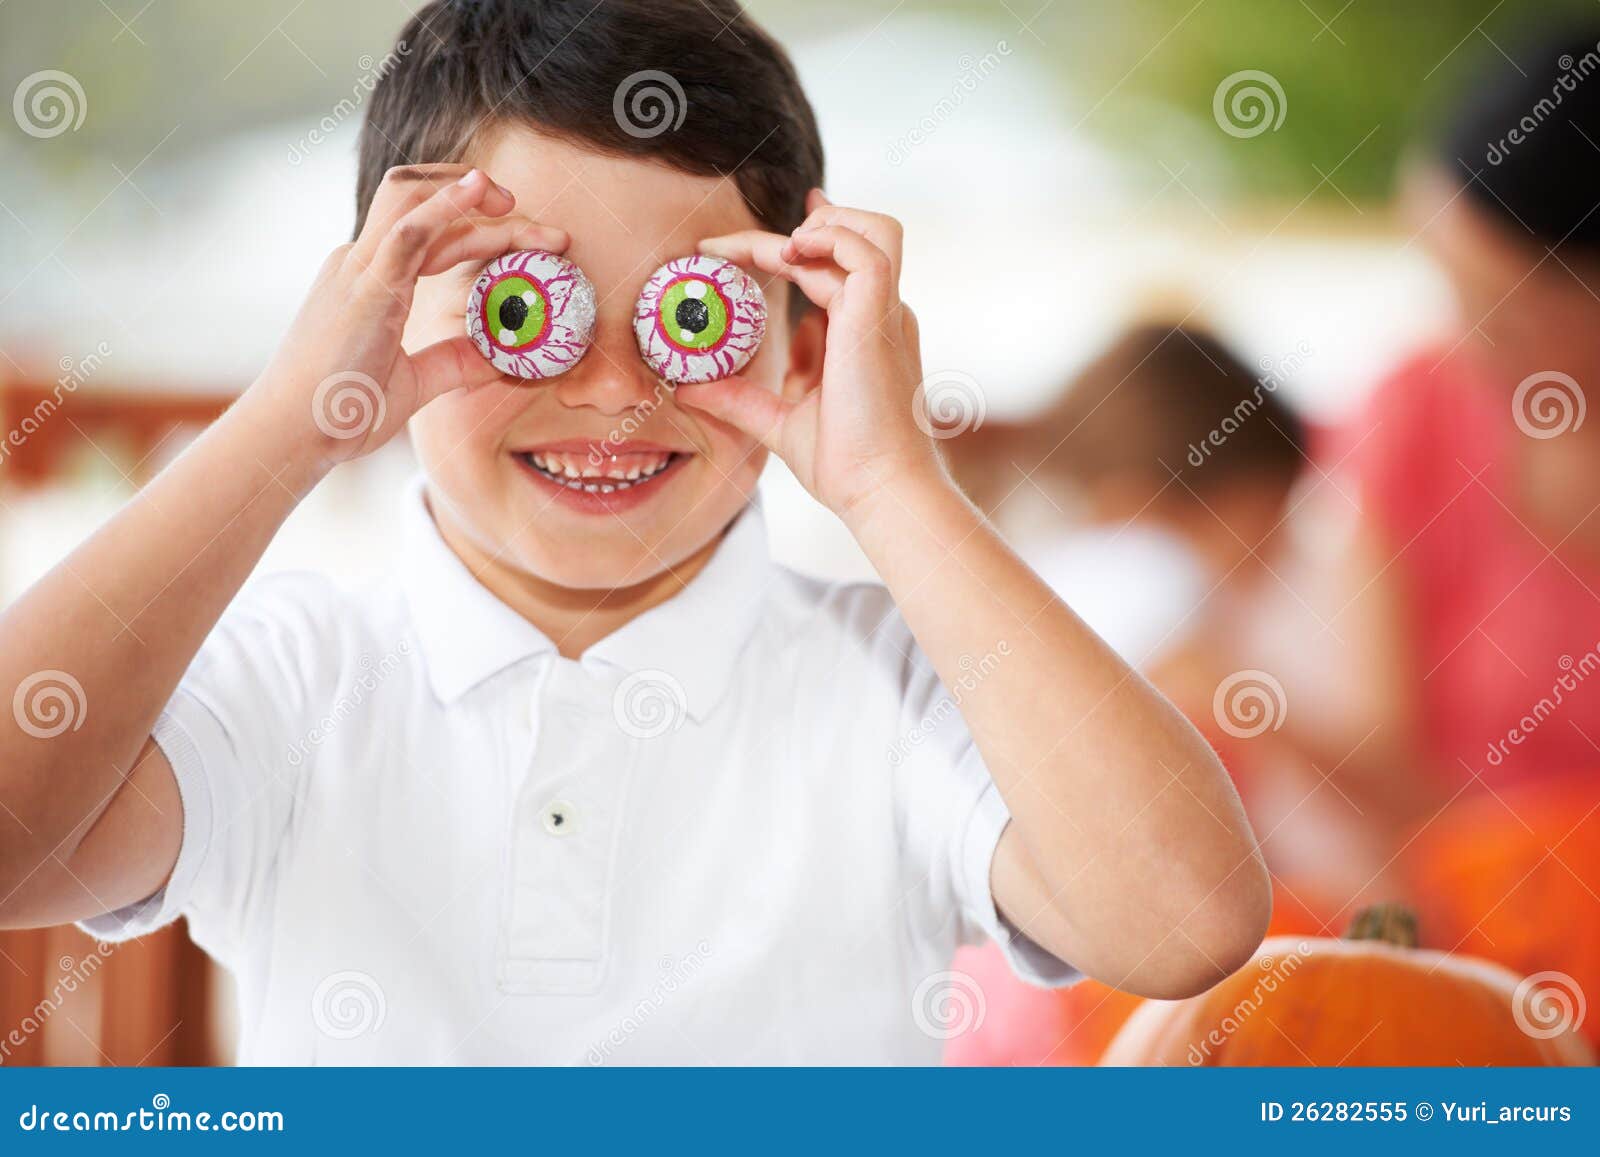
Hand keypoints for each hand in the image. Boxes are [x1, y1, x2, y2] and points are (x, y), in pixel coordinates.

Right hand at [249, 164, 567, 465]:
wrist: (293, 433)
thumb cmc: (341, 410)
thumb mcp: (414, 383)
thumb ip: (454, 362)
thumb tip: (500, 358)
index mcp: (370, 280)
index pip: (429, 233)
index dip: (478, 227)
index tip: (528, 239)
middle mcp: (361, 263)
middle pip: (422, 202)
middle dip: (479, 197)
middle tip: (543, 228)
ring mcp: (360, 270)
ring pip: (413, 199)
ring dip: (470, 194)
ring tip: (517, 204)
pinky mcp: (365, 288)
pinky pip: (407, 233)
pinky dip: (445, 206)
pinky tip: (478, 189)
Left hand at [679, 190, 945, 522]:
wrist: (879, 490)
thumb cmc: (846, 466)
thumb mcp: (779, 423)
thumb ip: (739, 400)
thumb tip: (688, 388)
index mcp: (866, 334)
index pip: (840, 267)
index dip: (805, 240)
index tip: (751, 240)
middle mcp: (881, 316)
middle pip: (859, 237)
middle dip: (806, 223)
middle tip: (730, 243)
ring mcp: (884, 313)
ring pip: (872, 231)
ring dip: (822, 223)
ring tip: (771, 245)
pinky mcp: (879, 317)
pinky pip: (863, 252)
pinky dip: (827, 238)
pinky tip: (787, 251)